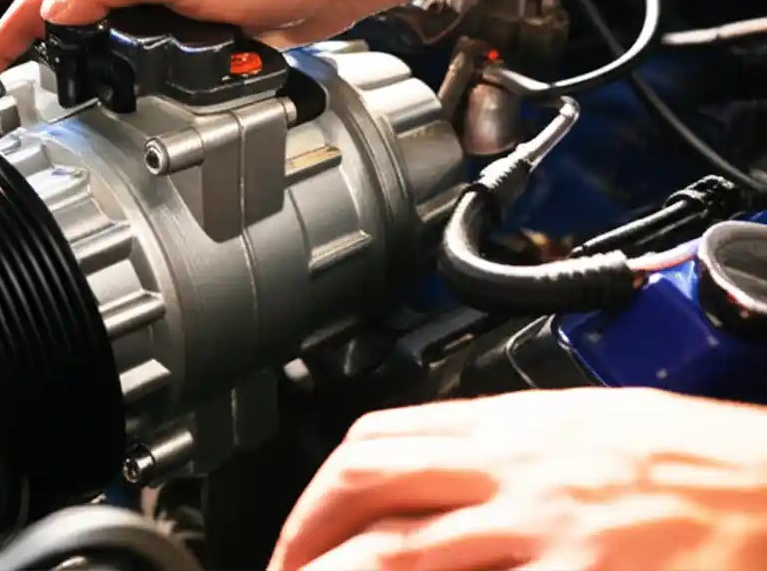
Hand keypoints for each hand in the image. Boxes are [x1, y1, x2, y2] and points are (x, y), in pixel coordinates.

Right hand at [0, 0, 356, 88]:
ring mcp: (166, 2)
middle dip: (22, 49)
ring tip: (41, 89)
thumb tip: (60, 8)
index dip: (4, 38)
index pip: (46, 2)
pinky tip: (118, 85)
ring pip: (98, 34)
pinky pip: (137, 49)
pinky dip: (112, 68)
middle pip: (63, 16)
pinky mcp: (196, 25)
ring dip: (64, 59)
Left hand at [270, 387, 766, 570]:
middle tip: (286, 567)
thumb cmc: (696, 463)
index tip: (306, 522)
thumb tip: (435, 472)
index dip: (322, 484)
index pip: (381, 437)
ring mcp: (543, 528)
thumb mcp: (584, 426)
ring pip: (400, 550)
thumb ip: (503, 446)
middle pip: (368, 483)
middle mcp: (516, 469)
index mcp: (514, 427)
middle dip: (307, 530)